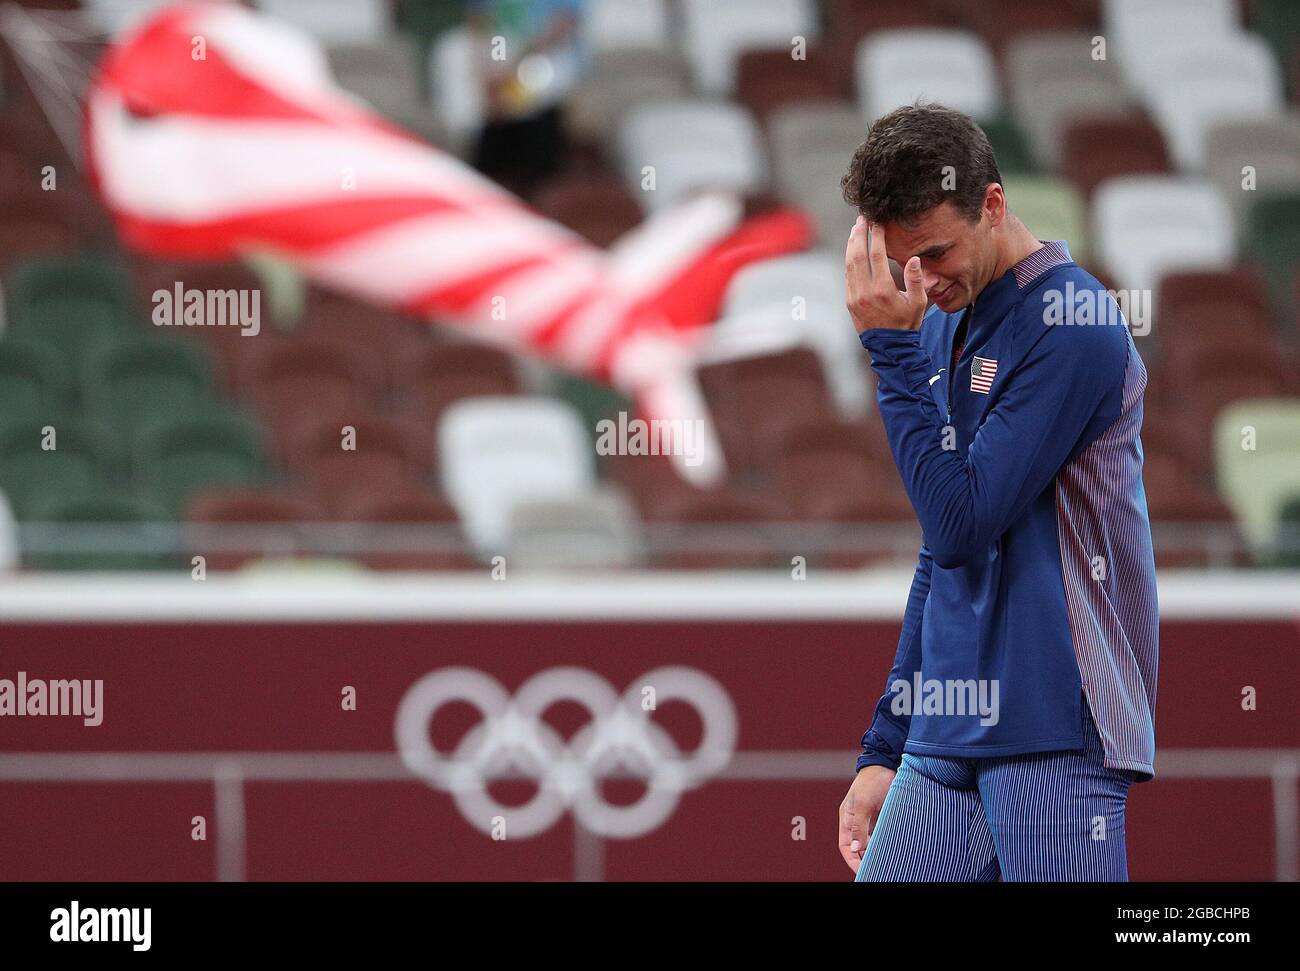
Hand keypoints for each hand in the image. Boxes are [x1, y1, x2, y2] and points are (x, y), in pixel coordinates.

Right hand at [838, 763, 895, 873]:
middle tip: (879, 870)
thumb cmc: (872, 780)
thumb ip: (858, 826)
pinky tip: (894, 851)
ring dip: (877, 853)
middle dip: (865, 861)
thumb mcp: (863, 803)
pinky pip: (883, 836)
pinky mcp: (884, 818)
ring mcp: (871, 821)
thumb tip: (855, 848)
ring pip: (872, 844)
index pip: (845, 846)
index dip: (852, 861)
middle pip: (858, 848)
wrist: (889, 764)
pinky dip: (886, 845)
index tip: (862, 872)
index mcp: (847, 818)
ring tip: (887, 863)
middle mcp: (857, 822)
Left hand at [845, 216, 925, 333]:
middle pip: (858, 256)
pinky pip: (847, 276)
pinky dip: (849, 260)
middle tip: (861, 220)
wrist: (889, 347)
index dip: (876, 236)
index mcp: (883, 290)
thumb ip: (916, 280)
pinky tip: (853, 250)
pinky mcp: (849, 301)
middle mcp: (865, 292)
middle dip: (859, 235)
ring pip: (849, 264)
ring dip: (851, 245)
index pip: (876, 255)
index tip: (877, 223)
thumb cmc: (907, 323)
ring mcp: (854, 297)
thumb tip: (913, 259)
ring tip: (855, 230)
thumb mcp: (919, 303)